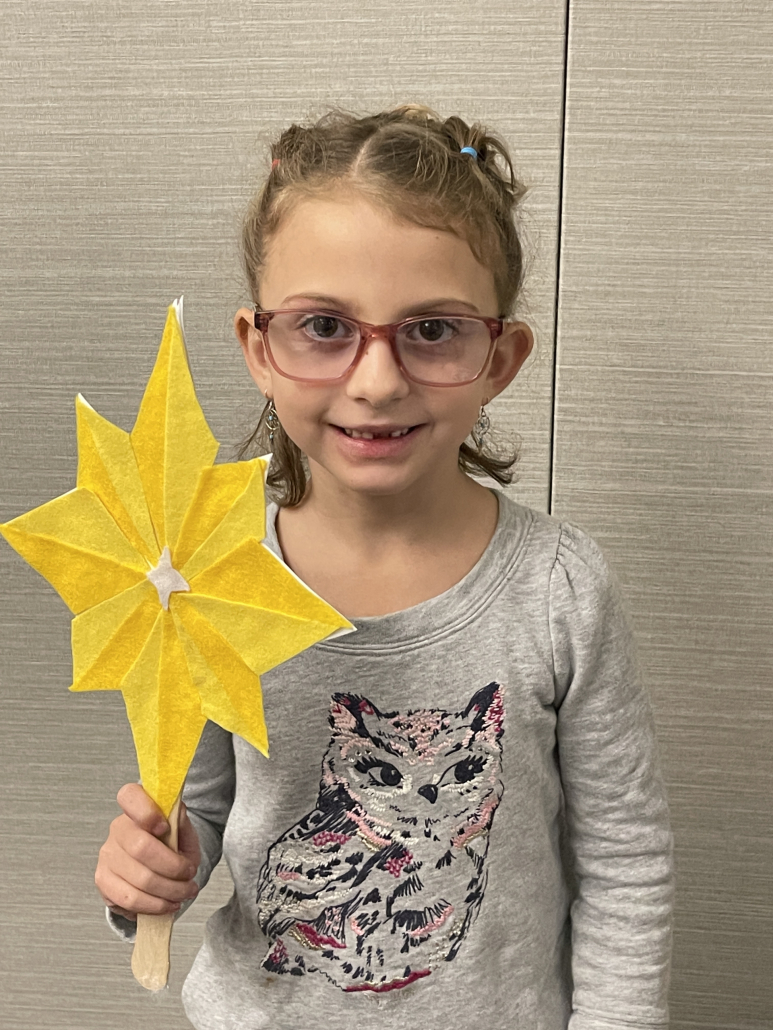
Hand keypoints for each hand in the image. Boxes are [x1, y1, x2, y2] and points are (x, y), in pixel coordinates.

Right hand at [95, 783, 200, 920]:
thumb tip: (177, 813)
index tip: (165, 827)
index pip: (129, 796)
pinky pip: (128, 899)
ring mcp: (107, 855)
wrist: (156, 867)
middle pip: (141, 848)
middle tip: (190, 877)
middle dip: (173, 868)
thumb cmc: (171, 844)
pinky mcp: (103, 880)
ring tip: (184, 893)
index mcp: (136, 807)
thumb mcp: (183, 831)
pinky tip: (166, 903)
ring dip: (168, 892)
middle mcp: (118, 828)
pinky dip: (152, 905)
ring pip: (138, 880)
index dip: (146, 812)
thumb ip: (181, 822)